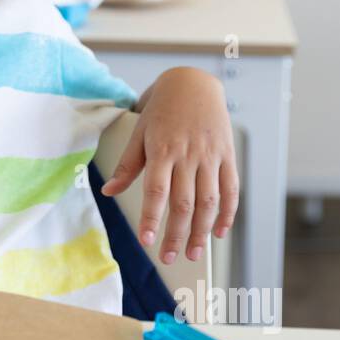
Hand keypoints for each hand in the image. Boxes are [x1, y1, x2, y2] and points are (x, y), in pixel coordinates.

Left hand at [101, 67, 238, 264]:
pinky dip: (227, 213)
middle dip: (176, 234)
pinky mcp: (227, 155)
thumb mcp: (139, 132)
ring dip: (202, 231)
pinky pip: (230, 189)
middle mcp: (188, 154)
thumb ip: (127, 166)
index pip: (156, 191)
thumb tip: (109, 192)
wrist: (193, 82)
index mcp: (162, 149)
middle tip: (169, 258)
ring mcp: (210, 155)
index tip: (147, 241)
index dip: (152, 218)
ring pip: (209, 200)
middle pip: (184, 202)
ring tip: (193, 253)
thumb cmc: (161, 109)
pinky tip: (219, 232)